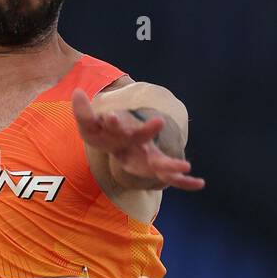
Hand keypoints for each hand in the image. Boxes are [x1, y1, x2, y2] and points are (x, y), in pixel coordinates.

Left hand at [72, 88, 204, 191]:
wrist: (118, 138)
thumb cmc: (104, 132)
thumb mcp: (89, 125)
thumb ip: (83, 112)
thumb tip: (77, 93)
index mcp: (120, 129)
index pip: (116, 123)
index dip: (113, 120)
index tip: (110, 117)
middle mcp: (137, 139)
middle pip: (141, 136)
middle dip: (147, 130)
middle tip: (159, 121)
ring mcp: (147, 153)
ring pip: (159, 160)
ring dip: (171, 163)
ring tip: (186, 167)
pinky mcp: (154, 165)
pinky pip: (170, 176)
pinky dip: (184, 181)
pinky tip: (199, 184)